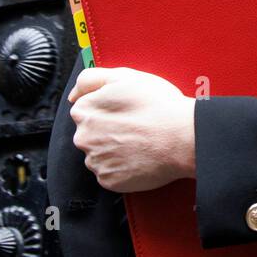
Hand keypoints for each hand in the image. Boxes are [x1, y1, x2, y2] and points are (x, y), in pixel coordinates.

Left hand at [68, 67, 196, 193]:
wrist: (183, 138)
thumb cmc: (158, 105)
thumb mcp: (124, 76)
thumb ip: (90, 79)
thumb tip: (74, 94)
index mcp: (84, 111)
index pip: (86, 109)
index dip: (108, 108)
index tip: (126, 111)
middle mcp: (83, 138)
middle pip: (91, 133)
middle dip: (109, 130)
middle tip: (137, 126)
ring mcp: (96, 161)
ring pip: (101, 154)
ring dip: (116, 150)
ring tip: (141, 142)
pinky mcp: (109, 180)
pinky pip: (111, 173)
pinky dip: (123, 167)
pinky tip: (140, 157)